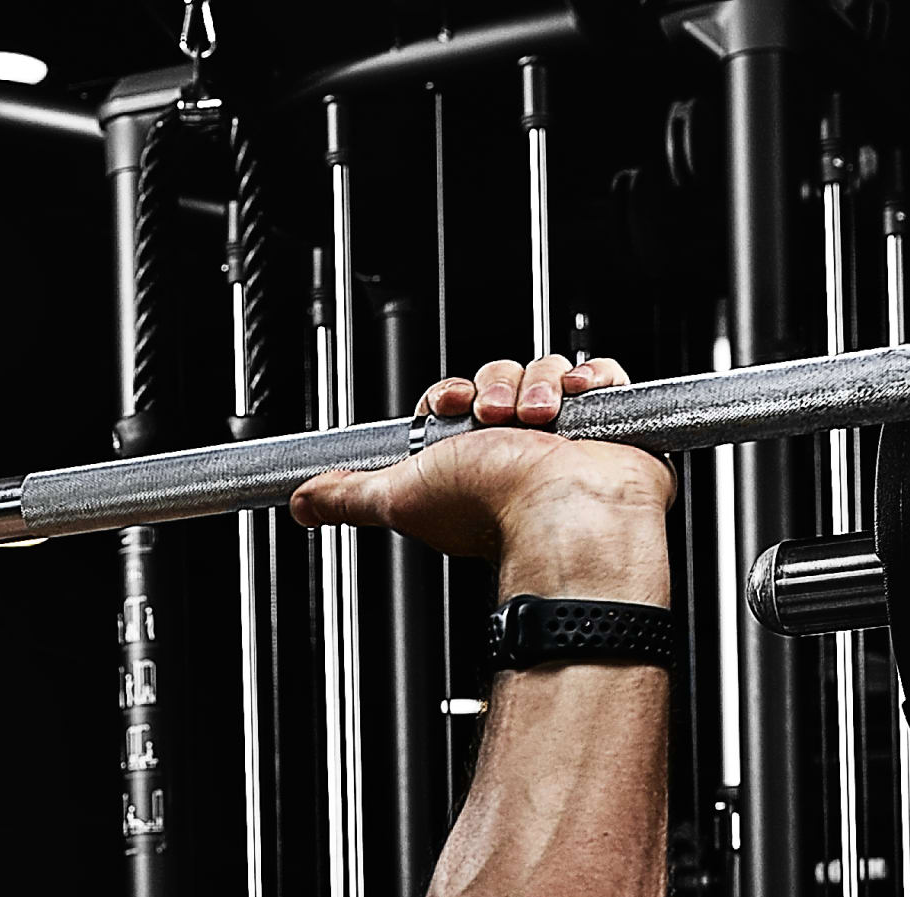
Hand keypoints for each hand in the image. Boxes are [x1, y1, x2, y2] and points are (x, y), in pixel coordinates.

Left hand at [288, 352, 673, 594]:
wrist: (562, 514)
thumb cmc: (492, 510)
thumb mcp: (397, 498)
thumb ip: (348, 498)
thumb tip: (303, 501)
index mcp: (474, 458)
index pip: (458, 398)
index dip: (449, 395)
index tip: (447, 407)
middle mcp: (518, 444)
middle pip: (500, 376)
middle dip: (493, 387)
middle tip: (494, 420)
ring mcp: (564, 433)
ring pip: (545, 369)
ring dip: (536, 385)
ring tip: (535, 421)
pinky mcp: (606, 423)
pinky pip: (599, 375)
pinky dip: (588, 378)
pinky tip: (574, 399)